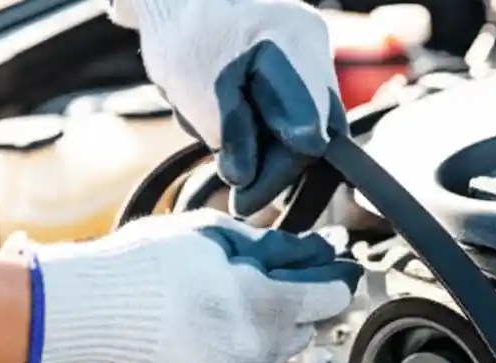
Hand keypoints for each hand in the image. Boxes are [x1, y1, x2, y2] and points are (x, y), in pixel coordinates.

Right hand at [11, 210, 360, 362]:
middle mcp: (257, 355)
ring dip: (256, 336)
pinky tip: (191, 341)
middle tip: (265, 284)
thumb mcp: (212, 236)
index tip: (338, 271)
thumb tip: (314, 251)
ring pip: (266, 360)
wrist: (79, 317)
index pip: (331, 297)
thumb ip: (270, 248)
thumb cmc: (140, 269)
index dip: (337, 279)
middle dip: (294, 308)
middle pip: (302, 332)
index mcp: (267, 307)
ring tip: (211, 310)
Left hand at [109, 0, 346, 215]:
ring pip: (295, 124)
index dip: (278, 172)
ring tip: (210, 126)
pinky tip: (218, 112)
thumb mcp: (199, 93)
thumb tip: (246, 183)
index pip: (307, 131)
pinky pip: (282, 109)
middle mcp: (313, 46)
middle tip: (236, 192)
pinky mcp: (290, 63)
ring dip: (257, 142)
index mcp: (297, 45)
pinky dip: (252, 124)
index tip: (244, 199)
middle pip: (310, 131)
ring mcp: (305, 53)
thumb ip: (231, 140)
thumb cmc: (182, 31)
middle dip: (270, 163)